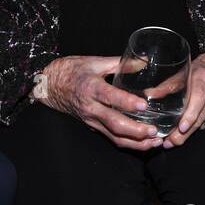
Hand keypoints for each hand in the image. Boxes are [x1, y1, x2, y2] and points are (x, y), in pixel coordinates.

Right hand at [36, 55, 162, 149]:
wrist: (50, 85)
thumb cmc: (73, 70)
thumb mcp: (96, 62)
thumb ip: (122, 63)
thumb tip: (145, 61)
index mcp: (91, 87)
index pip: (110, 97)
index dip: (127, 102)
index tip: (143, 105)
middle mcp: (91, 107)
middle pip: (114, 123)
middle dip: (136, 131)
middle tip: (155, 131)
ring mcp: (91, 120)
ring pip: (114, 137)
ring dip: (135, 143)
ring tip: (154, 142)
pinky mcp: (92, 126)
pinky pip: (111, 138)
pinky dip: (128, 143)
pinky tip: (143, 143)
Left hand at [163, 30, 204, 147]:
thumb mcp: (188, 71)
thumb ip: (169, 86)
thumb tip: (149, 95)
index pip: (198, 99)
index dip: (190, 115)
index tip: (182, 128)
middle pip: (200, 118)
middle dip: (184, 133)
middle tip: (170, 142)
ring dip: (193, 130)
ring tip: (179, 134)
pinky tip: (203, 116)